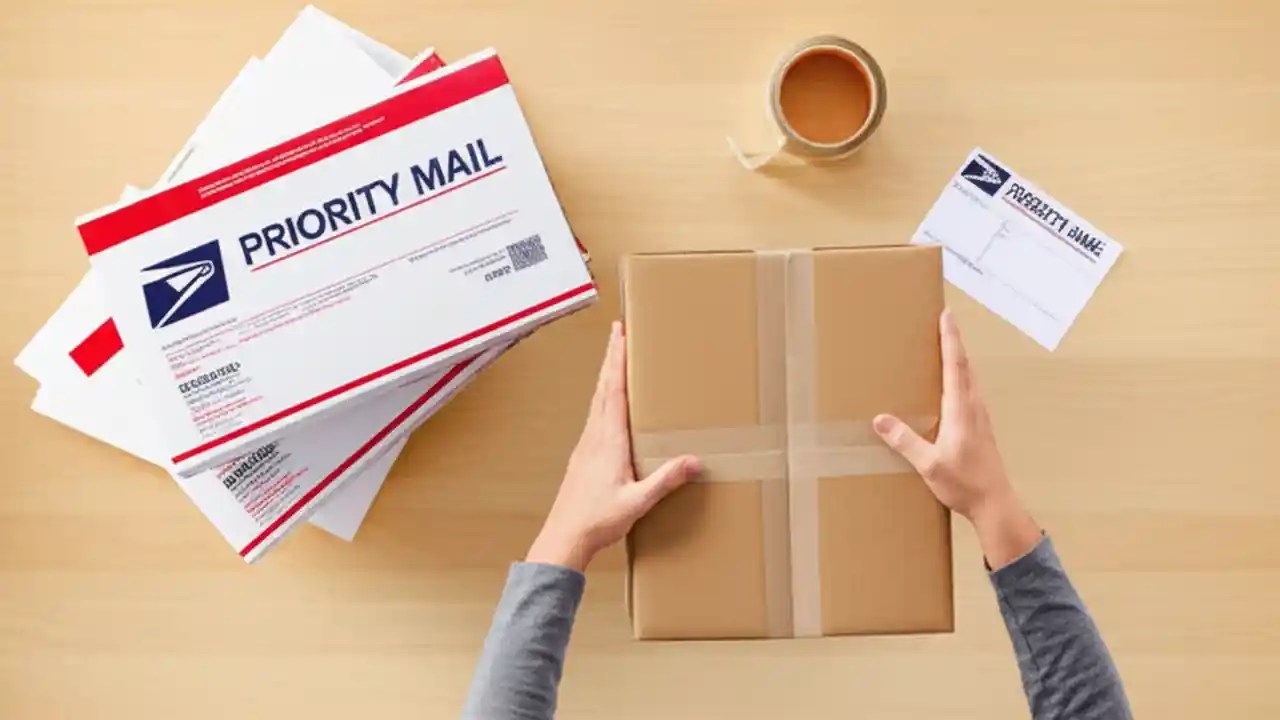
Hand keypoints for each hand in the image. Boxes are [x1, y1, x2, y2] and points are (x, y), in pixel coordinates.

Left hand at [526, 322, 700, 572]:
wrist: (564, 538)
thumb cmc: (597, 521)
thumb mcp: (637, 502)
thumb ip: (665, 480)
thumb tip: (694, 460)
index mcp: (608, 441)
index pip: (614, 391)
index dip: (617, 361)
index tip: (620, 335)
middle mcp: (594, 436)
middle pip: (603, 387)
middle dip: (611, 358)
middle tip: (617, 332)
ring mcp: (586, 446)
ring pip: (597, 401)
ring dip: (606, 376)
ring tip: (615, 359)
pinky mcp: (584, 457)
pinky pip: (595, 417)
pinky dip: (603, 399)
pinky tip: (609, 406)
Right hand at [872, 309, 1040, 568]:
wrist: (996, 504)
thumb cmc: (964, 484)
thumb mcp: (928, 464)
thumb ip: (904, 441)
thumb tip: (880, 419)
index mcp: (961, 410)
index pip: (956, 365)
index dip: (950, 339)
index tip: (946, 315)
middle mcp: (974, 408)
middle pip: (966, 366)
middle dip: (954, 342)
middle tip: (944, 322)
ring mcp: (981, 417)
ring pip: (970, 379)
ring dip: (959, 359)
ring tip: (946, 347)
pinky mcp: (981, 428)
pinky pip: (970, 393)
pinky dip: (961, 378)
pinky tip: (953, 386)